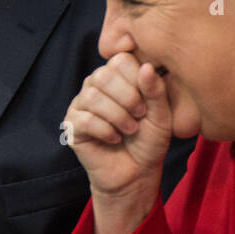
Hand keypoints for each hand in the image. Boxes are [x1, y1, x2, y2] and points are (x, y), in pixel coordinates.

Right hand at [64, 53, 172, 233]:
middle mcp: (96, 85)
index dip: (137, 80)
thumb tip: (146, 67)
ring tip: (129, 130)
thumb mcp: (161, 116)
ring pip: (92, 97)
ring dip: (117, 116)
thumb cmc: (149, 141)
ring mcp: (81, 104)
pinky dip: (105, 131)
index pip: (120, 60)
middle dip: (127, 98)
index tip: (148, 102)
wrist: (136, 173)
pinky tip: (115, 139)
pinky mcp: (72, 124)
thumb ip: (156, 91)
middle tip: (139, 116)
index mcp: (118, 76)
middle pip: (103, 75)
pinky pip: (85, 120)